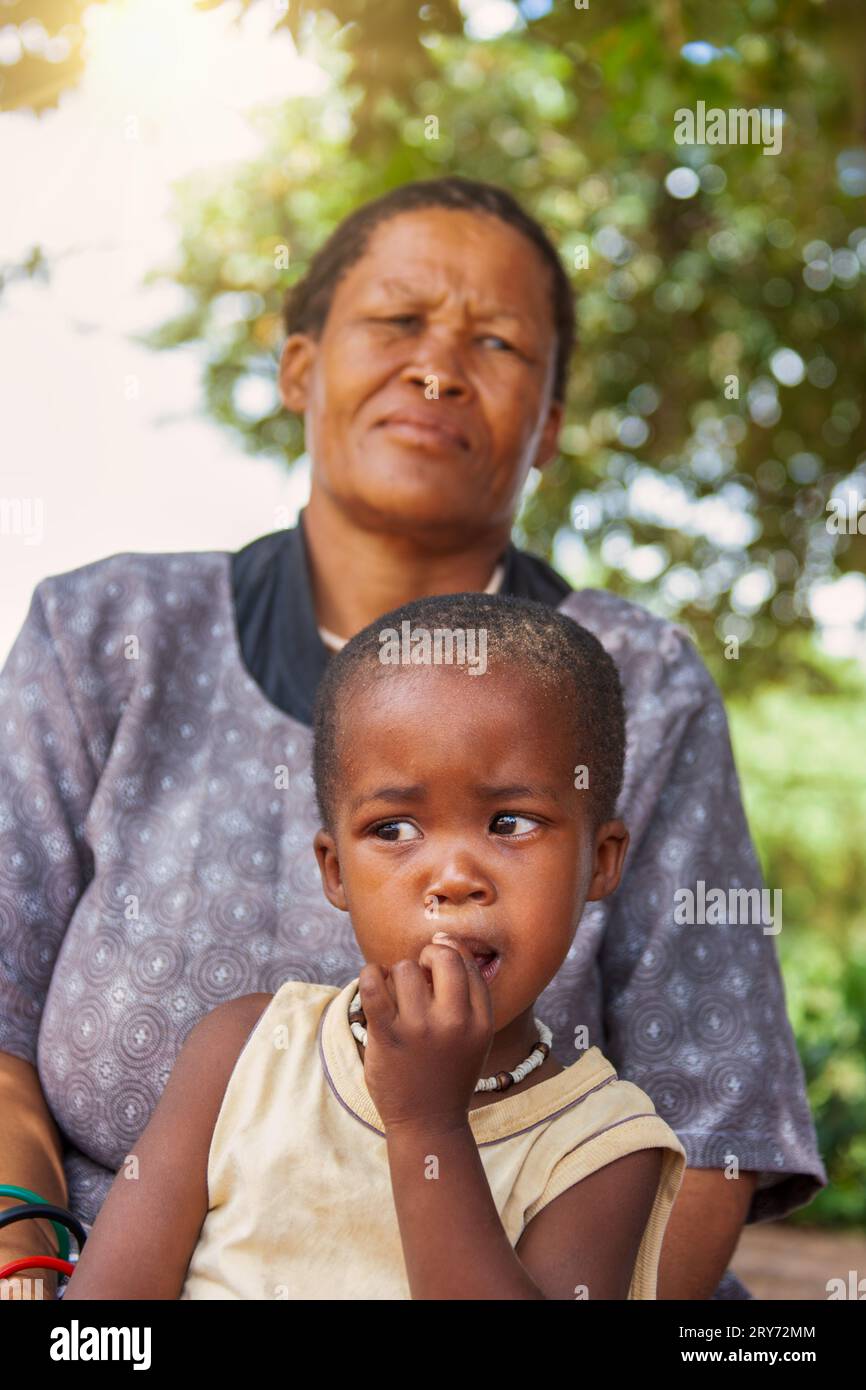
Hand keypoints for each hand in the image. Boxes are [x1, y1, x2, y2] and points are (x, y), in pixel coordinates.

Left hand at [358, 936, 495, 1133]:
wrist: (428, 1122)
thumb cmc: (448, 1072)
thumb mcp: (475, 1036)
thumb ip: (467, 995)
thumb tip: (442, 942)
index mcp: (480, 1021)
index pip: (468, 963)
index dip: (450, 953)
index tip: (436, 961)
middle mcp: (454, 1022)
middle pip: (441, 957)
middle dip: (426, 955)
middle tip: (418, 972)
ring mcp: (419, 1030)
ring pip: (404, 969)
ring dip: (395, 975)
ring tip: (395, 993)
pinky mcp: (387, 1037)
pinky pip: (372, 986)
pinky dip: (369, 975)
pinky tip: (372, 981)